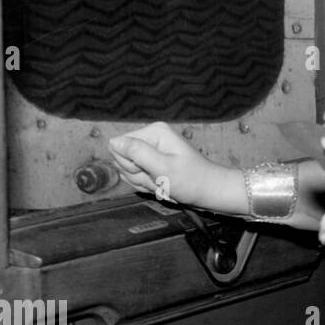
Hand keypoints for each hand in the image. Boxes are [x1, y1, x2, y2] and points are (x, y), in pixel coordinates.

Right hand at [108, 122, 242, 210]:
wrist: (210, 193)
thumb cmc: (191, 181)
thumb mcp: (162, 167)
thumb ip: (137, 153)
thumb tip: (113, 142)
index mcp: (154, 131)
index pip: (118, 146)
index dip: (131, 164)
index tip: (152, 170)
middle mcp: (152, 138)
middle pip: (122, 159)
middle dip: (138, 174)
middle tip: (159, 178)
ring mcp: (153, 151)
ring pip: (129, 170)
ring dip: (144, 181)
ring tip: (164, 183)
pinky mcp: (154, 163)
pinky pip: (138, 177)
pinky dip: (148, 185)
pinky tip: (163, 185)